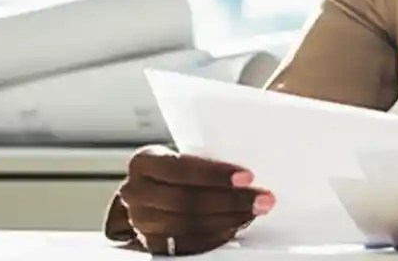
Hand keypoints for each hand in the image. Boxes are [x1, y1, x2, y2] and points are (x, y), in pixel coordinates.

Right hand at [118, 145, 275, 254]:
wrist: (146, 195)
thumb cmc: (172, 171)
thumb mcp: (180, 155)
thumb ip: (204, 160)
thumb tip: (246, 172)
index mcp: (144, 162)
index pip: (180, 167)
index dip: (215, 174)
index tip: (246, 176)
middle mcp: (136, 192)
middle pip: (186, 200)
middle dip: (230, 200)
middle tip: (261, 198)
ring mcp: (142, 221)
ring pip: (189, 224)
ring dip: (228, 219)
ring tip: (253, 212)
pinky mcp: (153, 243)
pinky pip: (188, 243)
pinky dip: (216, 235)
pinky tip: (235, 226)